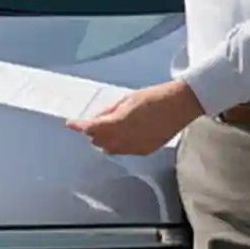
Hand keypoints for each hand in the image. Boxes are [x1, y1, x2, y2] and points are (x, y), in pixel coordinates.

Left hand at [66, 81, 202, 155]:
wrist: (179, 105)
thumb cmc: (153, 97)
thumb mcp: (127, 99)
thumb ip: (109, 111)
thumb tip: (96, 118)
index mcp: (119, 122)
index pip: (92, 128)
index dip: (79, 126)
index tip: (71, 124)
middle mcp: (126, 138)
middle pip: (99, 141)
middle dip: (93, 133)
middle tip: (92, 123)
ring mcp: (136, 147)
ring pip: (111, 149)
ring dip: (105, 140)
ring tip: (109, 128)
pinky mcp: (145, 151)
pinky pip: (125, 151)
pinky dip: (120, 144)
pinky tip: (124, 134)